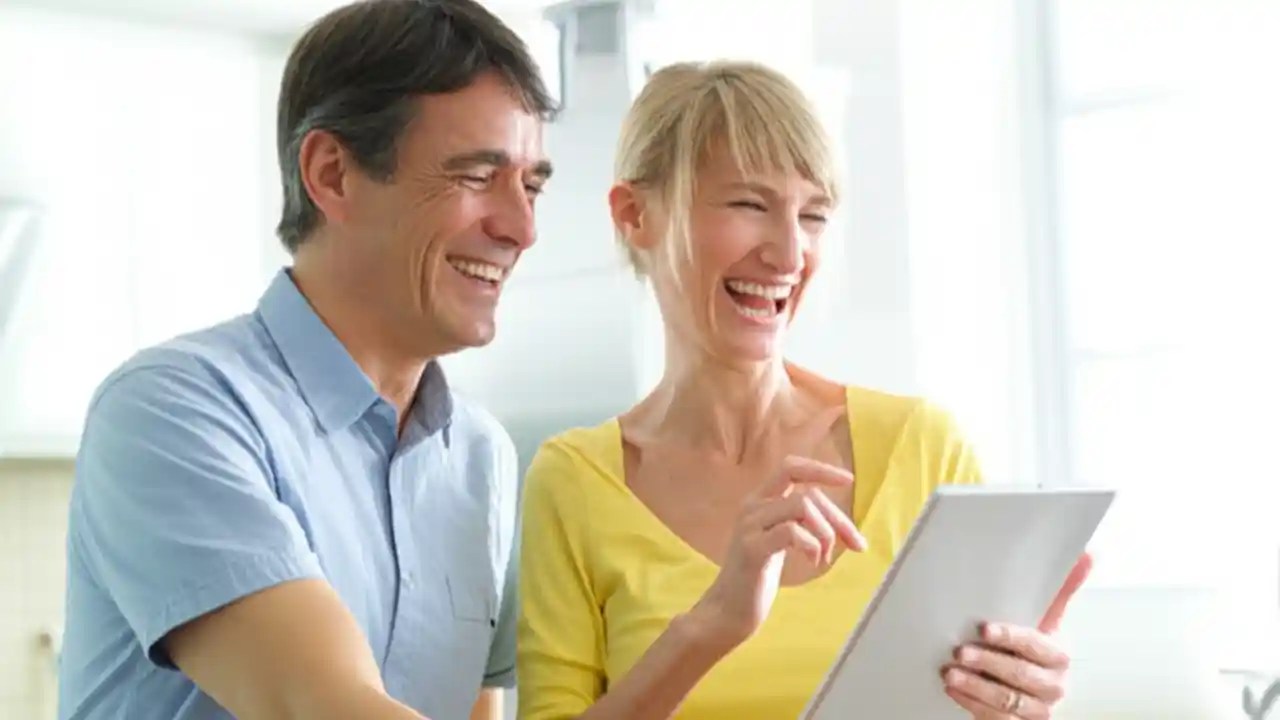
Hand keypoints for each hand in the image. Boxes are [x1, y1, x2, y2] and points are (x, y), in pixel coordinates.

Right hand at [688, 454, 866, 650]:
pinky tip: (813, 562)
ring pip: (801, 507)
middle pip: (807, 494)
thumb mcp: (781, 541)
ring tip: (824, 557)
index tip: (849, 480)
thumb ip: (803, 523)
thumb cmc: (757, 576)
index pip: (791, 468)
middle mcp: (752, 507)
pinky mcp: (752, 549)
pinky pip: (792, 531)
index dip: (821, 470)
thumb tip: (845, 525)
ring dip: (826, 533)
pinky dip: (812, 545)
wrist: (728, 610)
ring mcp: (749, 527)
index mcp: (759, 501)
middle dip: (838, 519)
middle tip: (855, 545)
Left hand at [943, 553, 1092, 718]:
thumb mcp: (1045, 619)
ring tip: (951, 672)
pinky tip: (954, 689)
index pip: (1037, 646)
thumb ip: (1062, 589)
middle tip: (961, 651)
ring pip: (1006, 701)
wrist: (1026, 686)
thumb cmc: (1032, 647)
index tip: (986, 629)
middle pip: (1020, 676)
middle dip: (988, 662)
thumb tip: (1088, 553)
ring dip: (976, 686)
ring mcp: (1036, 709)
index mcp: (1059, 657)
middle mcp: (1052, 686)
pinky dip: (972, 704)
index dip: (1011, 638)